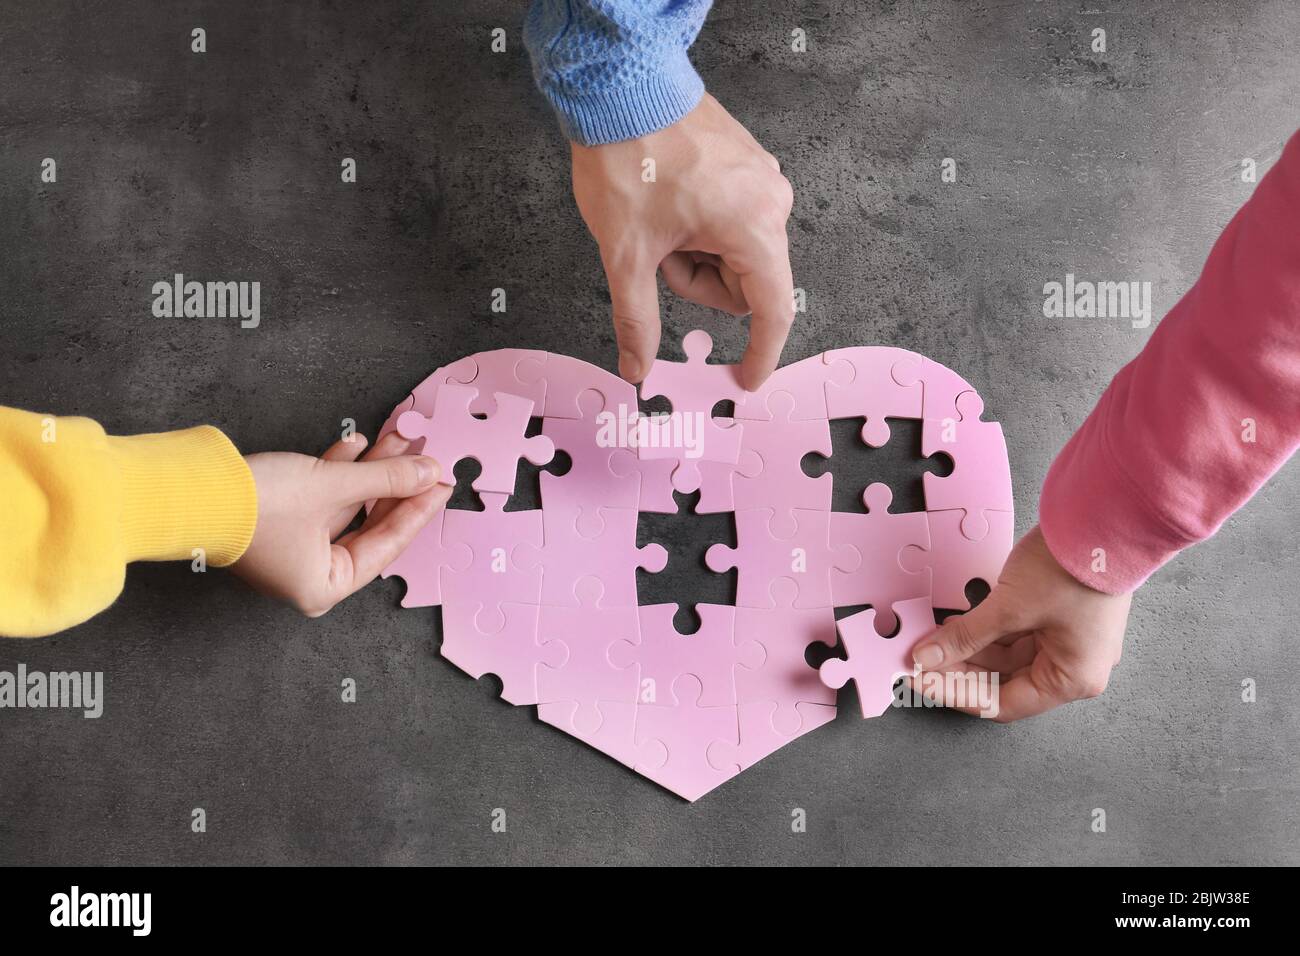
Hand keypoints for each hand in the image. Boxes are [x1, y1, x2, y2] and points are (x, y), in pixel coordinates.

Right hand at [233, 431, 449, 616]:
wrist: (187, 488)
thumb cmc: (255, 506)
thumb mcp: (333, 487)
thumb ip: (386, 480)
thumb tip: (427, 473)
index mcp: (323, 587)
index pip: (386, 546)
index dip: (418, 510)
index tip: (442, 485)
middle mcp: (308, 573)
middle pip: (368, 524)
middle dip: (395, 485)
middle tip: (425, 457)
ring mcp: (291, 546)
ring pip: (346, 504)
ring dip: (370, 471)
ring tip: (398, 437)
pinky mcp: (276, 519)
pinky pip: (320, 496)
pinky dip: (338, 469)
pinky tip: (357, 443)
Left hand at [570, 93, 795, 388]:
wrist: (620, 87)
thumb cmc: (628, 158)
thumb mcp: (626, 253)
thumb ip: (637, 319)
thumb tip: (638, 366)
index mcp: (755, 227)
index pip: (773, 310)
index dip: (761, 353)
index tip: (746, 379)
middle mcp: (771, 202)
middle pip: (745, 282)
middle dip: (697, 282)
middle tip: (657, 256)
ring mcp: (760, 179)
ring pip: (733, 252)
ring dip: (695, 254)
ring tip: (658, 223)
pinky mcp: (745, 164)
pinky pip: (730, 220)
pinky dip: (699, 228)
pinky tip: (668, 206)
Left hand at [907, 525, 1131, 721]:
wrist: (1102, 518)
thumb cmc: (1073, 567)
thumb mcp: (1009, 607)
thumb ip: (964, 637)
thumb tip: (927, 658)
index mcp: (1072, 679)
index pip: (1002, 703)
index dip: (956, 693)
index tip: (922, 681)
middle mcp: (1075, 666)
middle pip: (1004, 681)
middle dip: (959, 670)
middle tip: (921, 660)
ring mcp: (1068, 640)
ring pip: (1007, 658)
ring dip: (969, 650)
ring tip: (933, 640)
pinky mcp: (1059, 616)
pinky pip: (1015, 635)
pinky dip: (985, 633)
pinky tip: (956, 625)